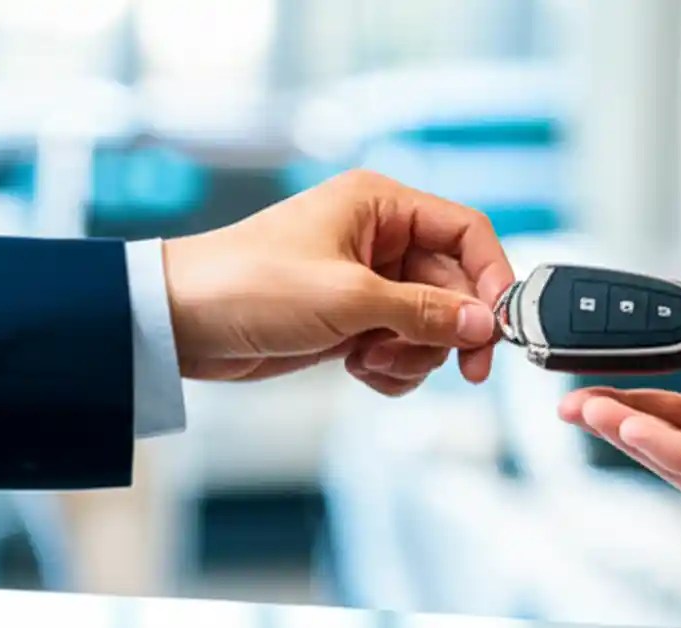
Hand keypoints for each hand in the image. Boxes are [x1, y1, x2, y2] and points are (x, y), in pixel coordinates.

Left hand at [162, 170, 514, 395]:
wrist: (179, 324)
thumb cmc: (247, 286)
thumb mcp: (348, 299)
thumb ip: (425, 312)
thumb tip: (487, 324)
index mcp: (381, 206)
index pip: (466, 233)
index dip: (492, 278)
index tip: (501, 324)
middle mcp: (379, 239)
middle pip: (455, 287)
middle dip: (450, 331)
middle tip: (461, 369)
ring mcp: (367, 283)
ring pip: (432, 324)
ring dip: (416, 354)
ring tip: (373, 360)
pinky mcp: (353, 321)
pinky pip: (403, 348)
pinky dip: (393, 368)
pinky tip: (360, 368)